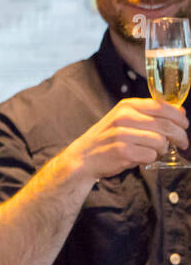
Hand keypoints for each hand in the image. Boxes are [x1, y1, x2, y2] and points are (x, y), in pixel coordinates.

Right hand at [62, 97, 188, 180]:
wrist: (84, 156)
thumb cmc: (108, 138)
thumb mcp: (125, 119)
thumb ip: (150, 114)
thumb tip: (180, 111)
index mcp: (127, 105)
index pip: (162, 107)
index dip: (179, 117)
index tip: (185, 125)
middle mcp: (124, 117)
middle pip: (166, 126)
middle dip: (179, 136)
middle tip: (182, 143)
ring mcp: (122, 134)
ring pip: (160, 142)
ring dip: (163, 149)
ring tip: (156, 151)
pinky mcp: (122, 151)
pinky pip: (151, 156)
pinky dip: (150, 159)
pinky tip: (142, 157)